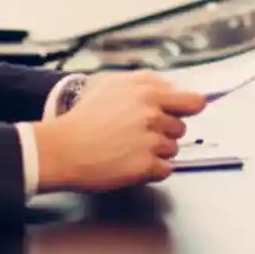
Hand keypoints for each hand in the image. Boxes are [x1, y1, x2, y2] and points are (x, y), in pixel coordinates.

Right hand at [33, 72, 206, 192]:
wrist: (62, 148)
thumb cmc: (81, 118)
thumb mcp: (111, 84)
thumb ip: (144, 83)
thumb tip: (171, 89)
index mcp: (147, 90)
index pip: (192, 101)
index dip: (190, 109)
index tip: (186, 113)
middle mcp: (152, 112)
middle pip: (181, 127)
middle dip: (165, 132)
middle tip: (141, 135)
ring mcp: (151, 139)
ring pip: (173, 149)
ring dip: (157, 152)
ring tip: (130, 149)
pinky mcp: (146, 164)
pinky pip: (166, 169)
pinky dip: (153, 170)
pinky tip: (133, 163)